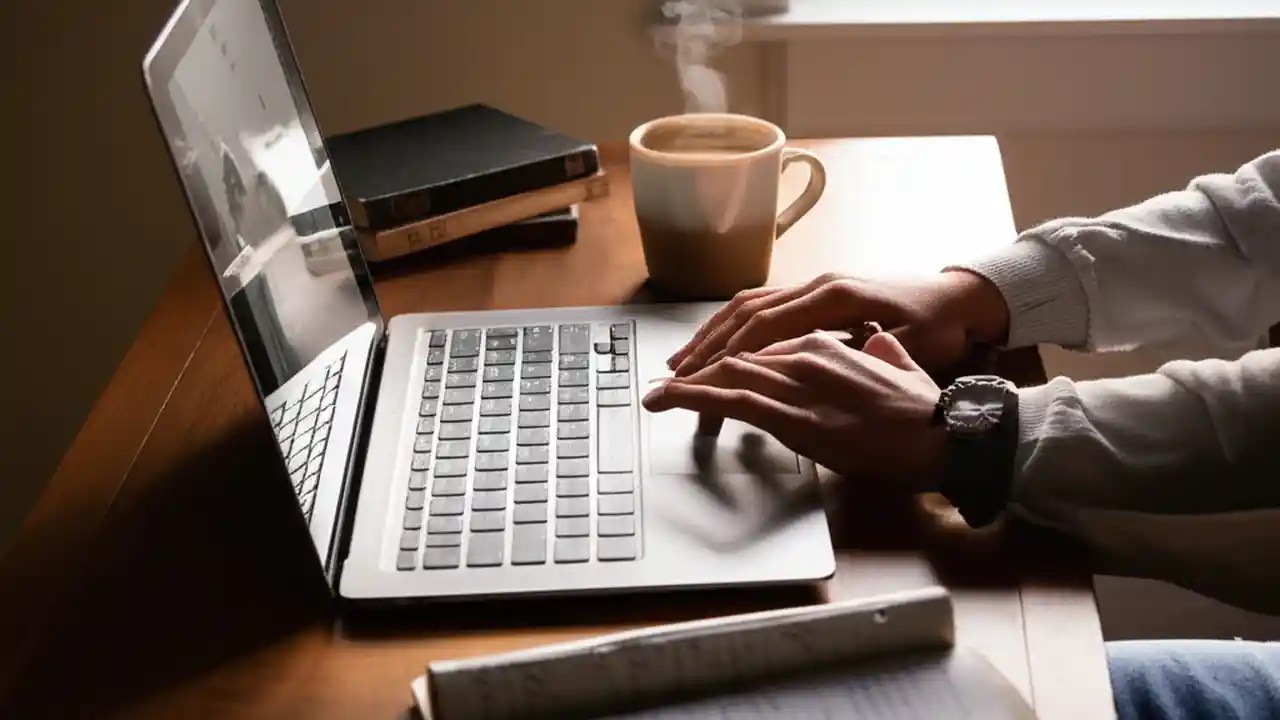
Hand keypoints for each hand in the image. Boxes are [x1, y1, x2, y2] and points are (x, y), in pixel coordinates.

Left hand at [644, 330, 946, 491]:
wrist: (945, 434)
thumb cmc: (926, 409)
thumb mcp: (903, 367)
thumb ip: (882, 353)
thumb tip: (875, 345)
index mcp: (824, 342)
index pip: (760, 346)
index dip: (726, 362)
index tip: (705, 374)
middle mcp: (804, 353)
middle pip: (734, 357)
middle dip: (696, 372)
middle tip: (667, 386)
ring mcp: (797, 382)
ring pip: (725, 373)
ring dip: (684, 384)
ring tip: (656, 395)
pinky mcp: (793, 415)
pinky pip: (732, 401)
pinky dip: (694, 399)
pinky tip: (670, 402)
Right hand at [667, 271, 1008, 377]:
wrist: (957, 299)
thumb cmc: (937, 327)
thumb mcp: (910, 346)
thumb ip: (865, 352)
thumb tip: (825, 360)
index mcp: (836, 297)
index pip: (767, 323)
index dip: (730, 351)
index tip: (700, 377)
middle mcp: (817, 285)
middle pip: (747, 312)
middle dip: (708, 345)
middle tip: (676, 376)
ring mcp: (814, 286)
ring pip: (748, 305)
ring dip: (712, 334)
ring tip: (684, 363)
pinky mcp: (814, 293)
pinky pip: (762, 305)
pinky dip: (733, 326)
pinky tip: (717, 346)